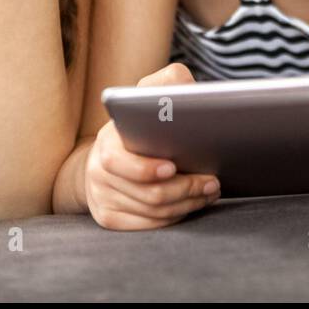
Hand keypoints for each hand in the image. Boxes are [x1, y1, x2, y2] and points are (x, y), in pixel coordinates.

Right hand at [84, 62, 220, 229]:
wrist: (111, 156)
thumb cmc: (140, 123)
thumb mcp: (149, 95)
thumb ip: (169, 82)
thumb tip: (185, 88)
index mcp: (106, 140)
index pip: (118, 161)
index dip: (146, 168)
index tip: (172, 167)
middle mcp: (97, 170)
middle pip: (148, 193)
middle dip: (185, 188)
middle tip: (212, 182)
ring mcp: (100, 197)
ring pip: (153, 212)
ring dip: (187, 203)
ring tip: (210, 190)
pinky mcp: (109, 218)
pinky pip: (148, 226)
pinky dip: (175, 217)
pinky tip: (193, 203)